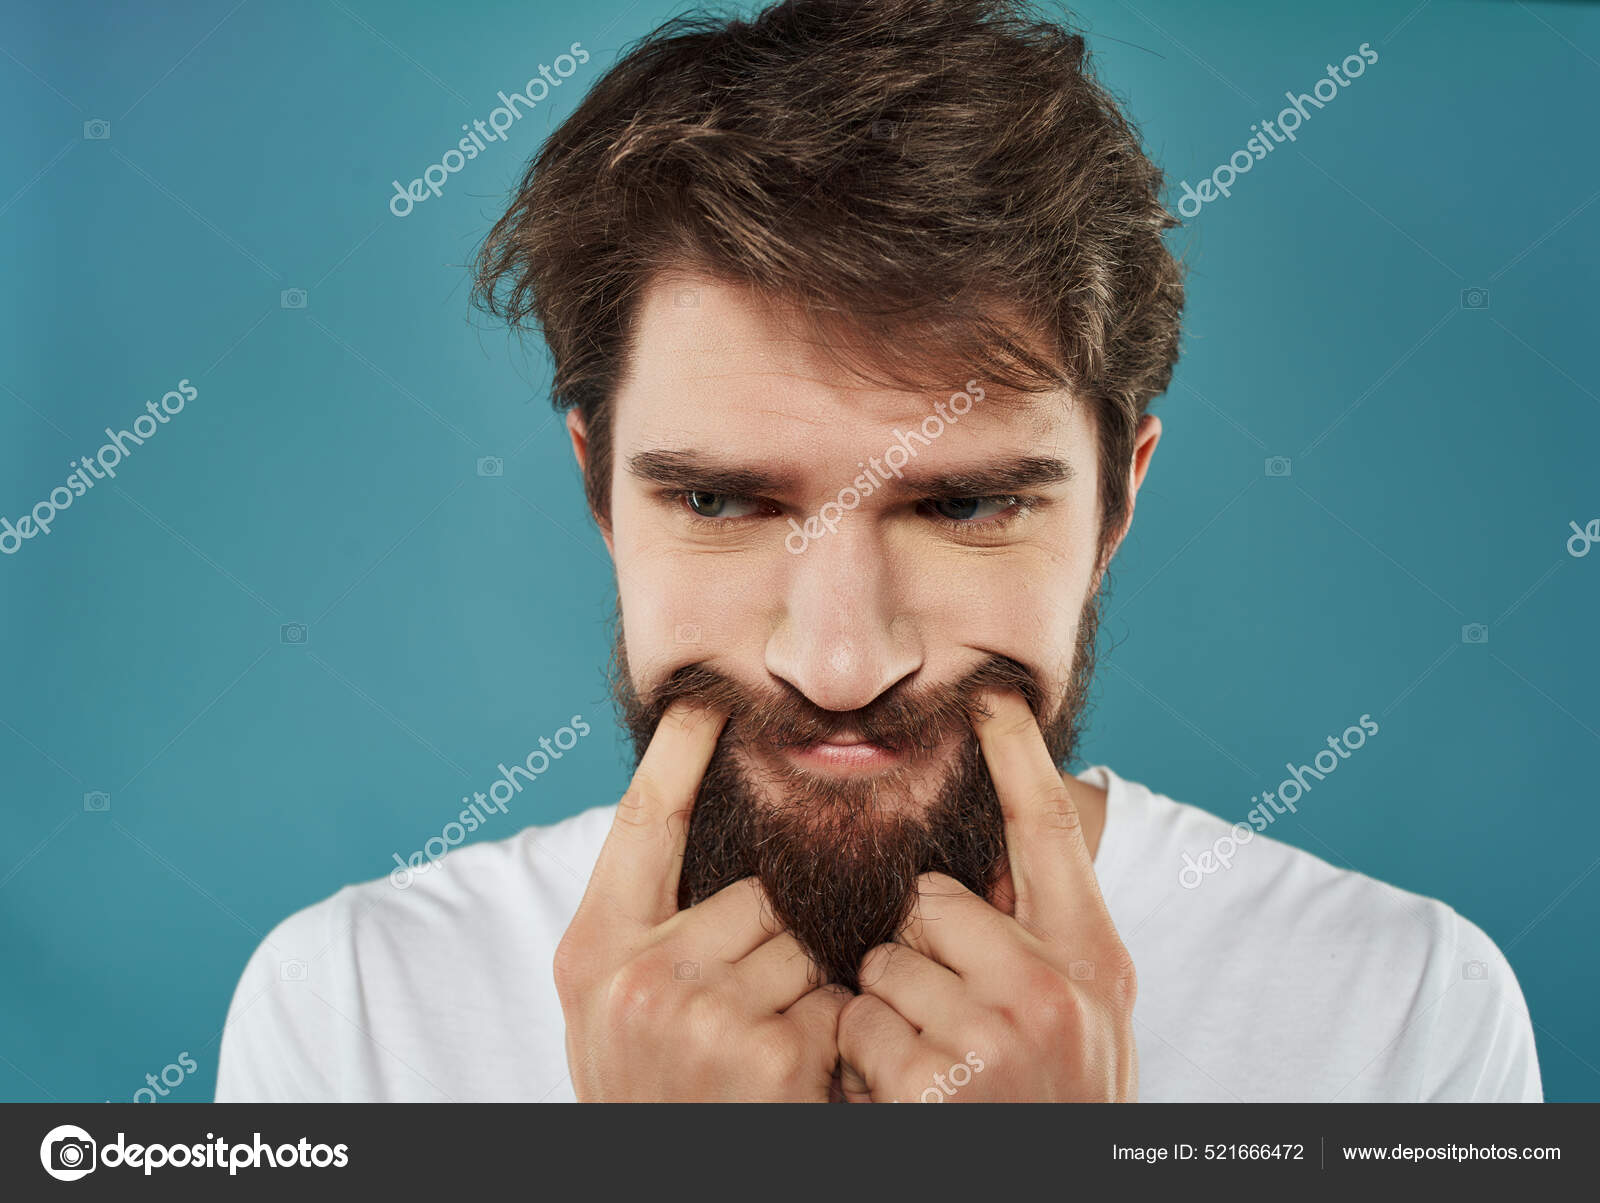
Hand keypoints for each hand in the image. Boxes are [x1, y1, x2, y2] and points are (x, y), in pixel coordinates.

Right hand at [553, 700, 849, 1100]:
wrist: (654, 1188)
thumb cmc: (643, 1098)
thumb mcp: (611, 1013)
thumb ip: (648, 935)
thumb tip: (712, 857)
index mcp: (593, 951)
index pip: (643, 826)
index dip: (677, 756)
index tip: (707, 699)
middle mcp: (638, 974)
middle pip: (754, 896)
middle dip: (767, 947)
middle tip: (735, 1019)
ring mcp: (701, 1016)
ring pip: (800, 948)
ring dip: (799, 997)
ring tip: (754, 1059)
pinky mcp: (764, 1058)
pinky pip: (833, 1006)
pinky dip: (827, 1044)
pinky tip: (787, 1089)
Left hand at [836, 689, 1136, 1101]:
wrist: (1053, 1201)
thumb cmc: (1060, 1110)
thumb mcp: (1085, 1022)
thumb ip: (1044, 943)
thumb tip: (987, 864)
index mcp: (1094, 962)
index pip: (1049, 833)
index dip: (1018, 756)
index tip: (990, 694)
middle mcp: (1051, 990)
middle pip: (933, 901)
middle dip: (920, 952)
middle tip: (951, 1017)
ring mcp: (993, 1038)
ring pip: (885, 963)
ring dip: (887, 1013)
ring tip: (932, 1066)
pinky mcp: (934, 1084)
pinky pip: (855, 1026)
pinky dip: (861, 1061)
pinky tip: (904, 1098)